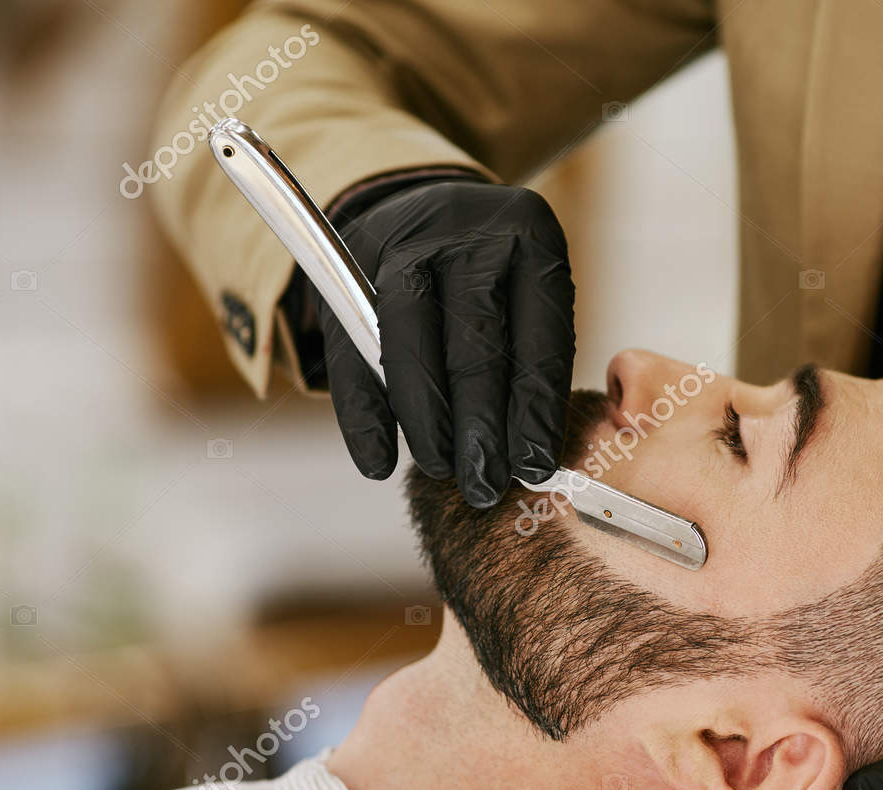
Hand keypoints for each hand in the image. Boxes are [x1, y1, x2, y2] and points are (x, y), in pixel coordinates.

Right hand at [309, 180, 575, 506]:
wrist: (415, 212)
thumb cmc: (489, 276)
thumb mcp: (528, 293)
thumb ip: (530, 359)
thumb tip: (530, 460)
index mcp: (529, 237)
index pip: (538, 337)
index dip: (534, 412)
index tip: (534, 467)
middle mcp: (466, 232)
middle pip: (474, 344)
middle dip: (480, 428)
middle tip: (484, 485)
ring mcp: (400, 244)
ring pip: (410, 346)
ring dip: (426, 422)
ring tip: (440, 469)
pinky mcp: (344, 270)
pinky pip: (351, 353)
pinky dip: (365, 415)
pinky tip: (378, 461)